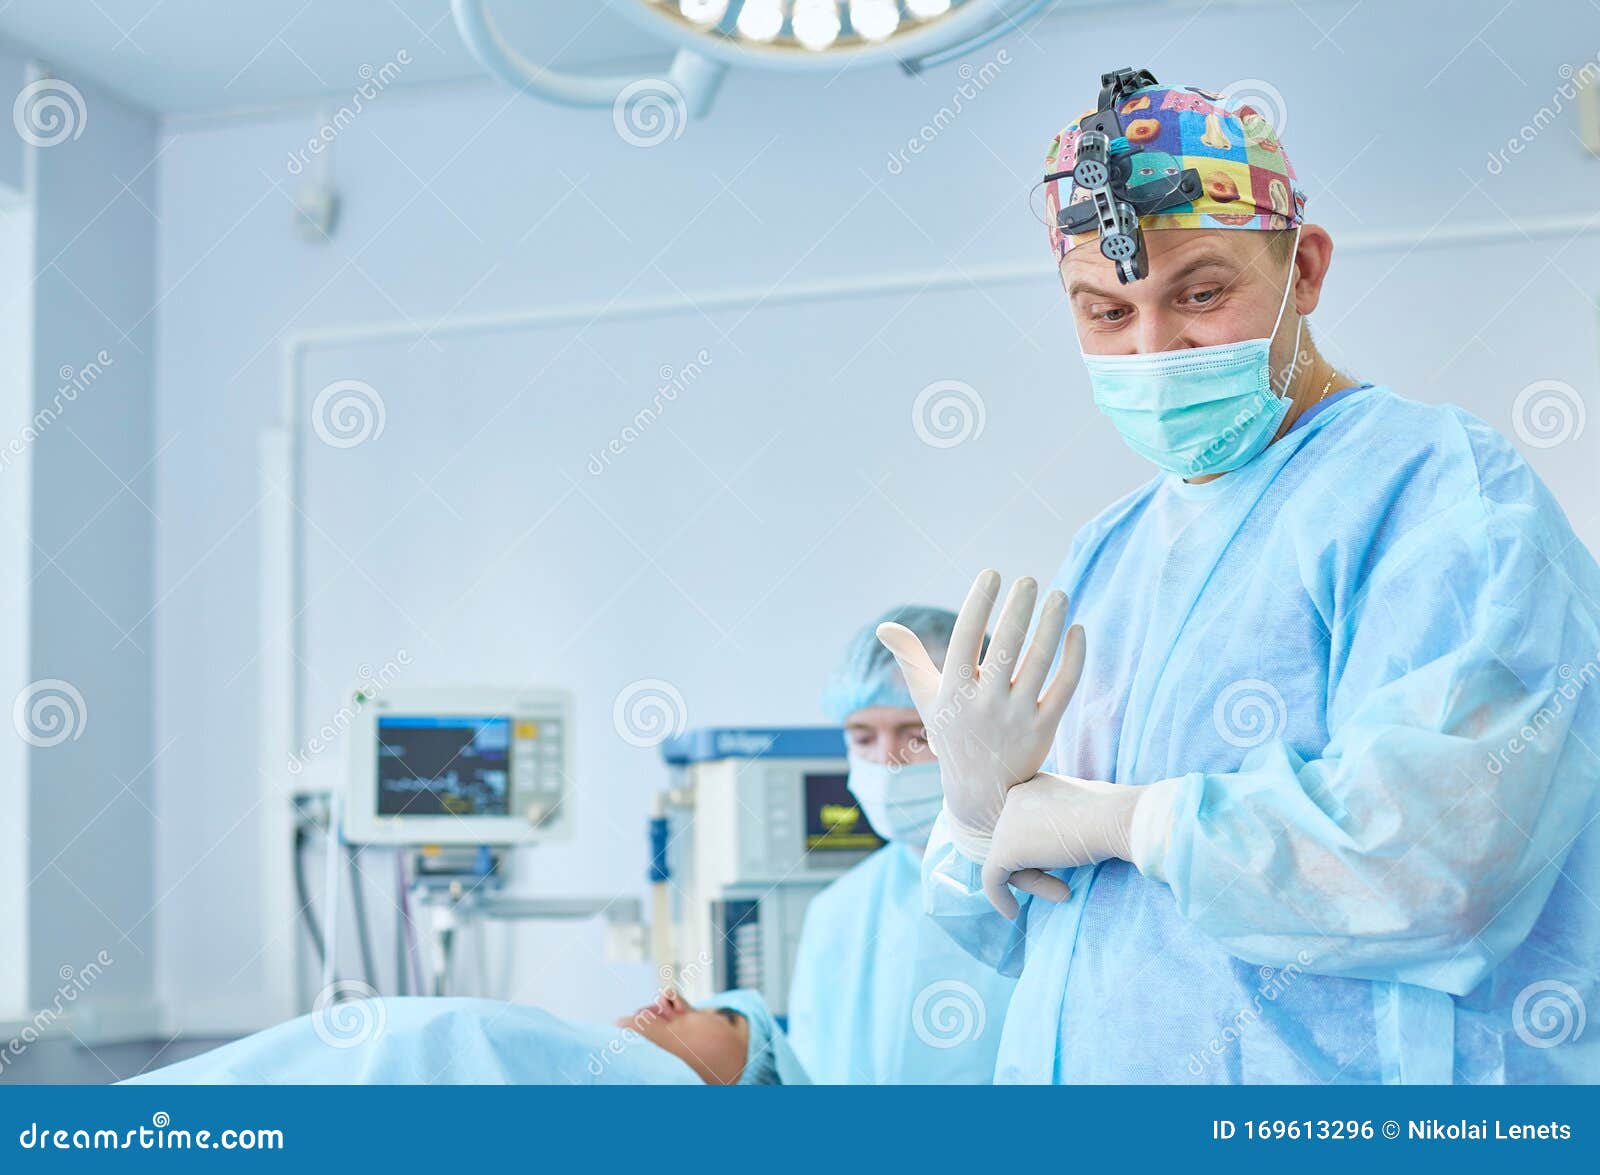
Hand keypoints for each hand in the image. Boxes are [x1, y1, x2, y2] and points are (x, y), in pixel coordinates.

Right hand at [876, 569, 1084, 862]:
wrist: (981, 794)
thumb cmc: (952, 734)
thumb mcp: (928, 699)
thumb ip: (909, 660)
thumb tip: (884, 627)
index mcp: (953, 692)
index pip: (965, 638)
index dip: (978, 603)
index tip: (991, 573)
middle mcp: (984, 704)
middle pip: (1006, 647)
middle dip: (1018, 609)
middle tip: (1029, 579)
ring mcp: (1016, 717)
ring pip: (1039, 662)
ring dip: (1051, 625)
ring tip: (1059, 594)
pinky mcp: (1043, 730)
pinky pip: (1063, 688)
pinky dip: (1073, 659)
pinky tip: (1077, 630)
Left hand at [981, 772, 1141, 917]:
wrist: (1117, 818)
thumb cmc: (1114, 816)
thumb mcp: (1087, 812)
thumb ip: (1066, 822)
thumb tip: (1061, 843)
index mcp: (1033, 785)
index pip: (1029, 823)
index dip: (1043, 849)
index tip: (1059, 865)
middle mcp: (1015, 797)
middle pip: (1017, 842)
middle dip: (1039, 867)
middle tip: (1065, 886)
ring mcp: (1007, 821)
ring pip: (1010, 861)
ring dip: (1035, 882)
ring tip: (1065, 893)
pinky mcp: (1005, 848)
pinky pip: (992, 878)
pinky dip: (999, 897)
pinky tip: (1012, 913)